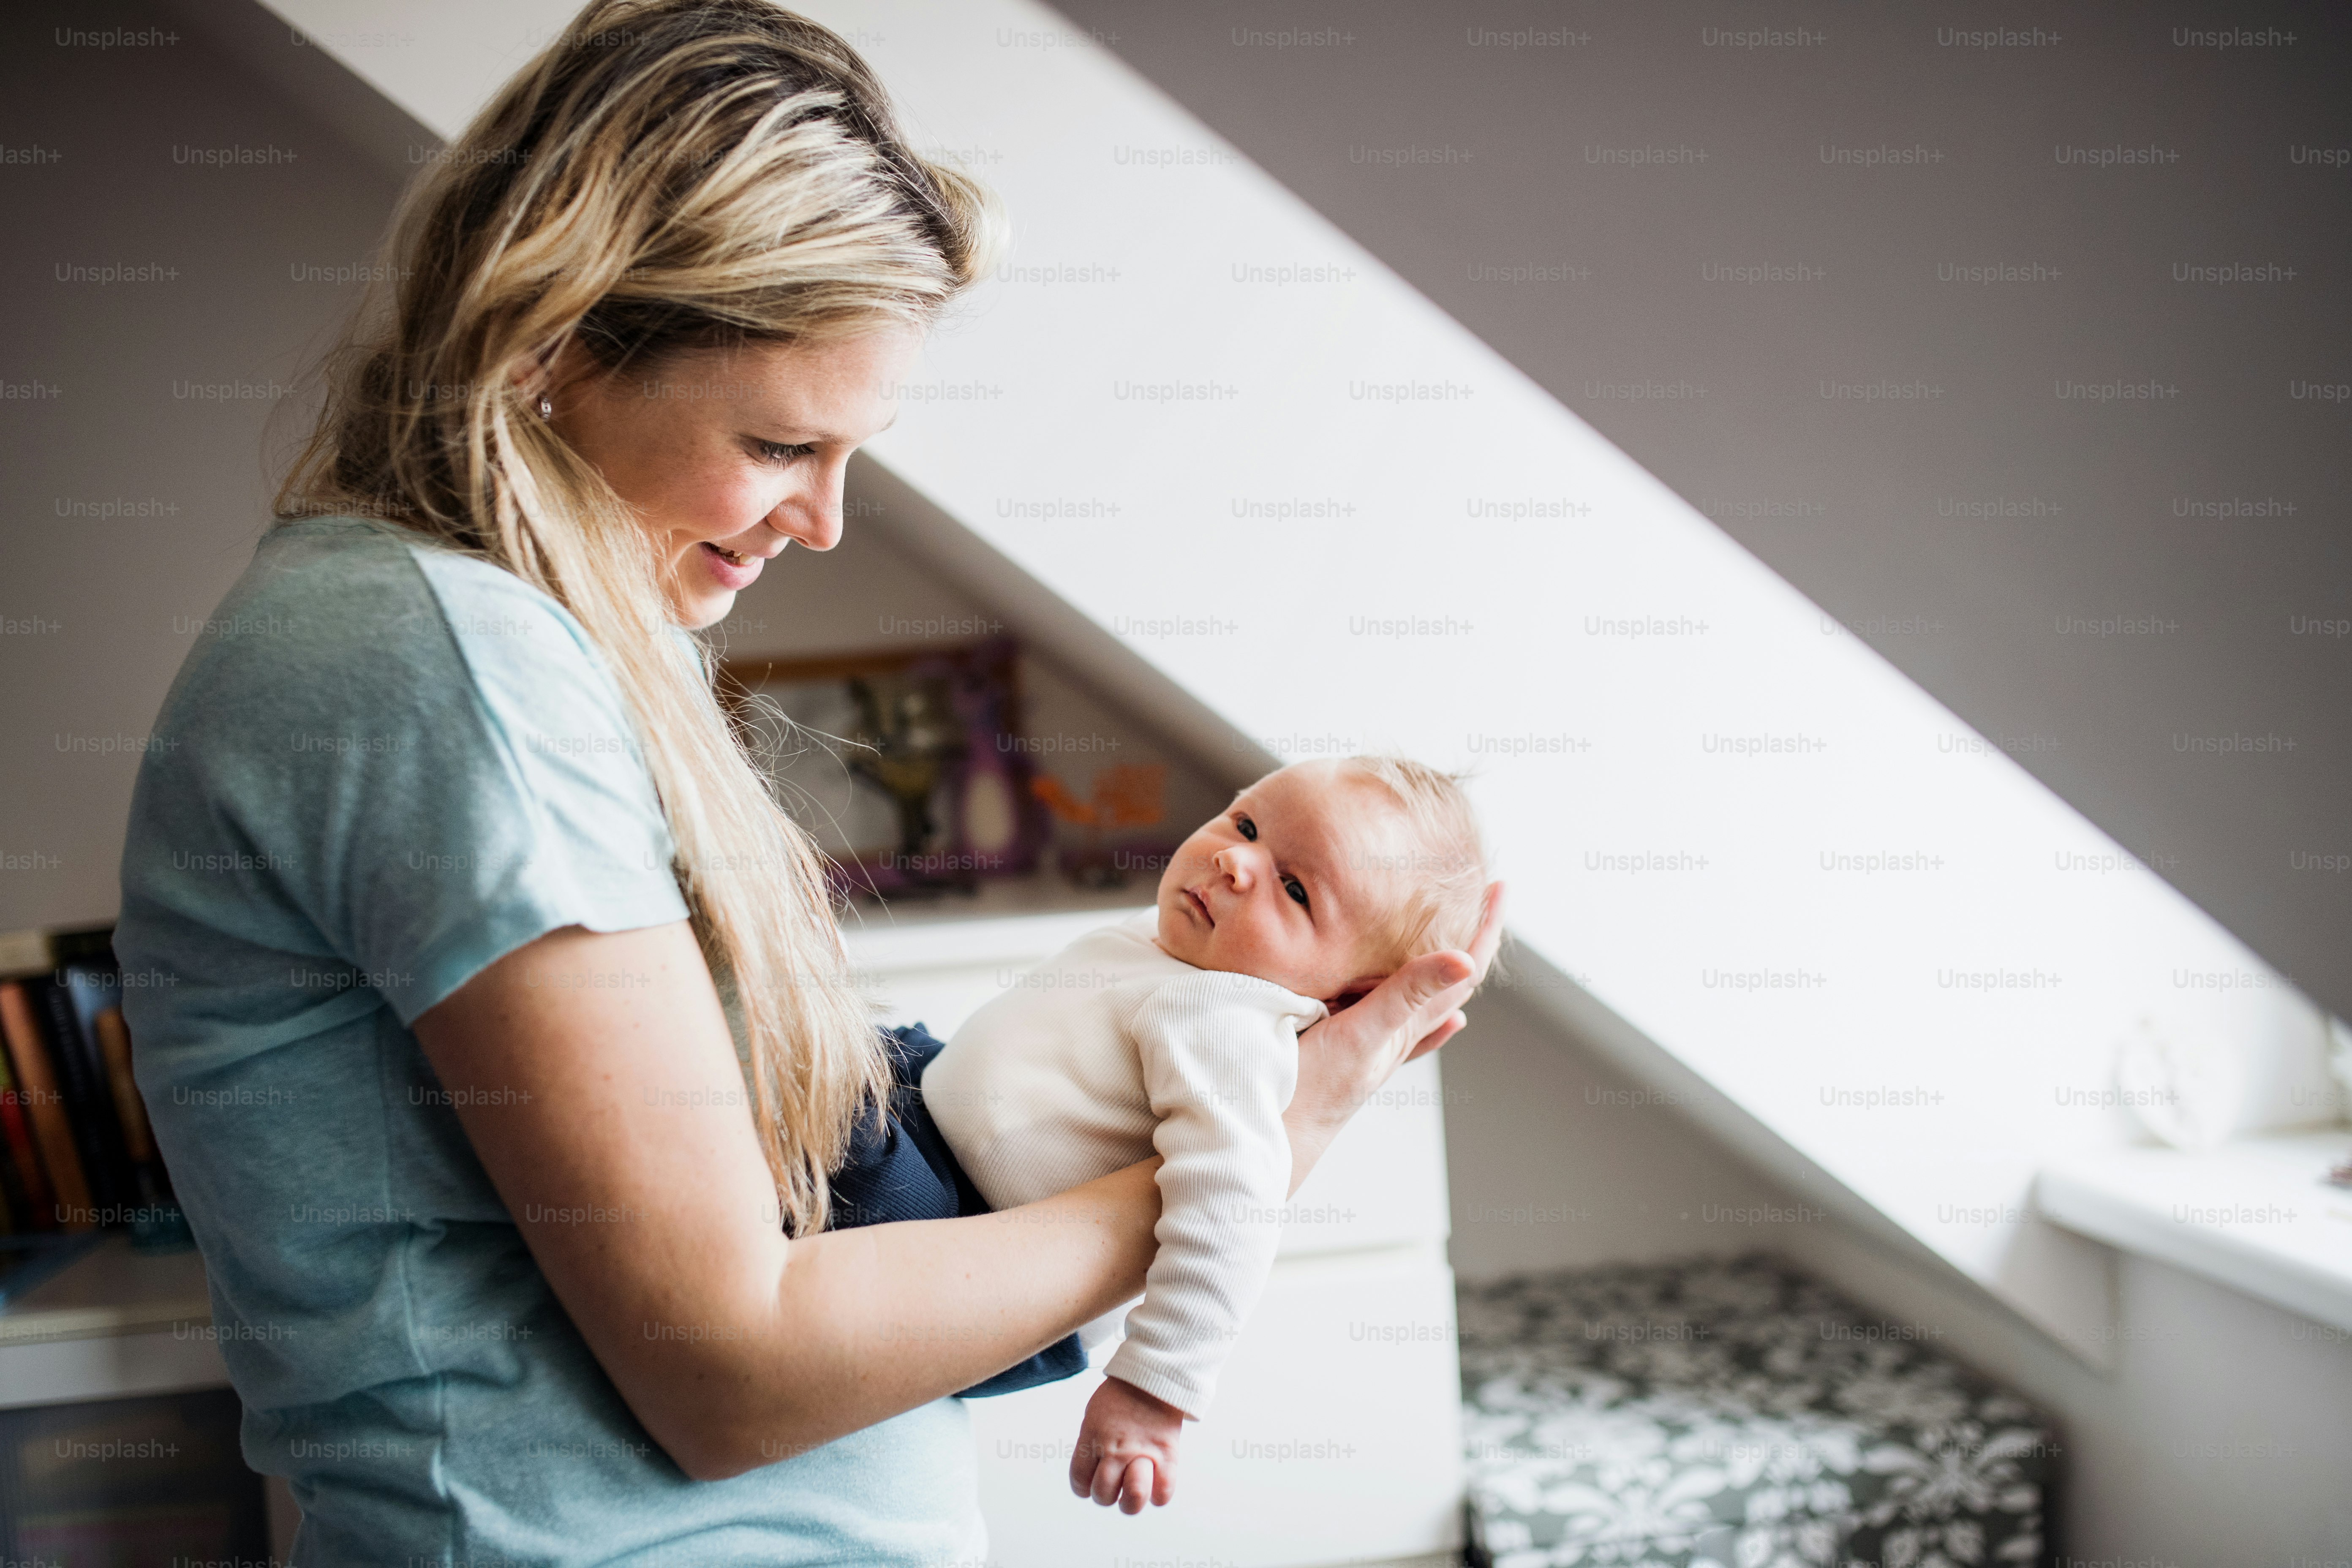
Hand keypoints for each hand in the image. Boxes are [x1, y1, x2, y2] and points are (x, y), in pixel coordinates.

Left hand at [1070, 1375, 1185, 1513]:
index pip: (1079, 1479)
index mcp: (1092, 1437)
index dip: (1083, 1488)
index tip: (1090, 1484)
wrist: (1154, 1376)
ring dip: (1130, 1501)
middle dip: (1105, 1495)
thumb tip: (1092, 1470)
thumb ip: (1091, 1443)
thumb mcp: (1094, 1415)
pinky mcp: (1167, 1455)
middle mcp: (1114, 1449)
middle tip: (1114, 1485)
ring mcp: (1141, 1453)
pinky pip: (1162, 1493)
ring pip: (1131, 1499)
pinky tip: (1155, 1486)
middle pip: (1102, 1494)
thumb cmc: (1122, 1395)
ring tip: (1132, 1491)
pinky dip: (1158, 1496)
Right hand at [1282, 881, 1503, 1193]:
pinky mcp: (1348, 1052)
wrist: (1269, 1137)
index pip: (1462, 972)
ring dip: (1441, 966)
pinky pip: (1399, 1025)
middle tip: (1482, 897)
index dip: (1484, 930)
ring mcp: (1375, 1045)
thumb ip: (1408, 994)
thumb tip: (1464, 960)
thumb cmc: (1310, 1090)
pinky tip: (1448, 1021)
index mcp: (1406, 1025)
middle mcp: (1398, 1034)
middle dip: (1470, 939)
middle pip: (1450, 981)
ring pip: (1422, 998)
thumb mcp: (1362, 1032)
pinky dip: (1421, 1009)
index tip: (1499, 889)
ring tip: (1453, 934)